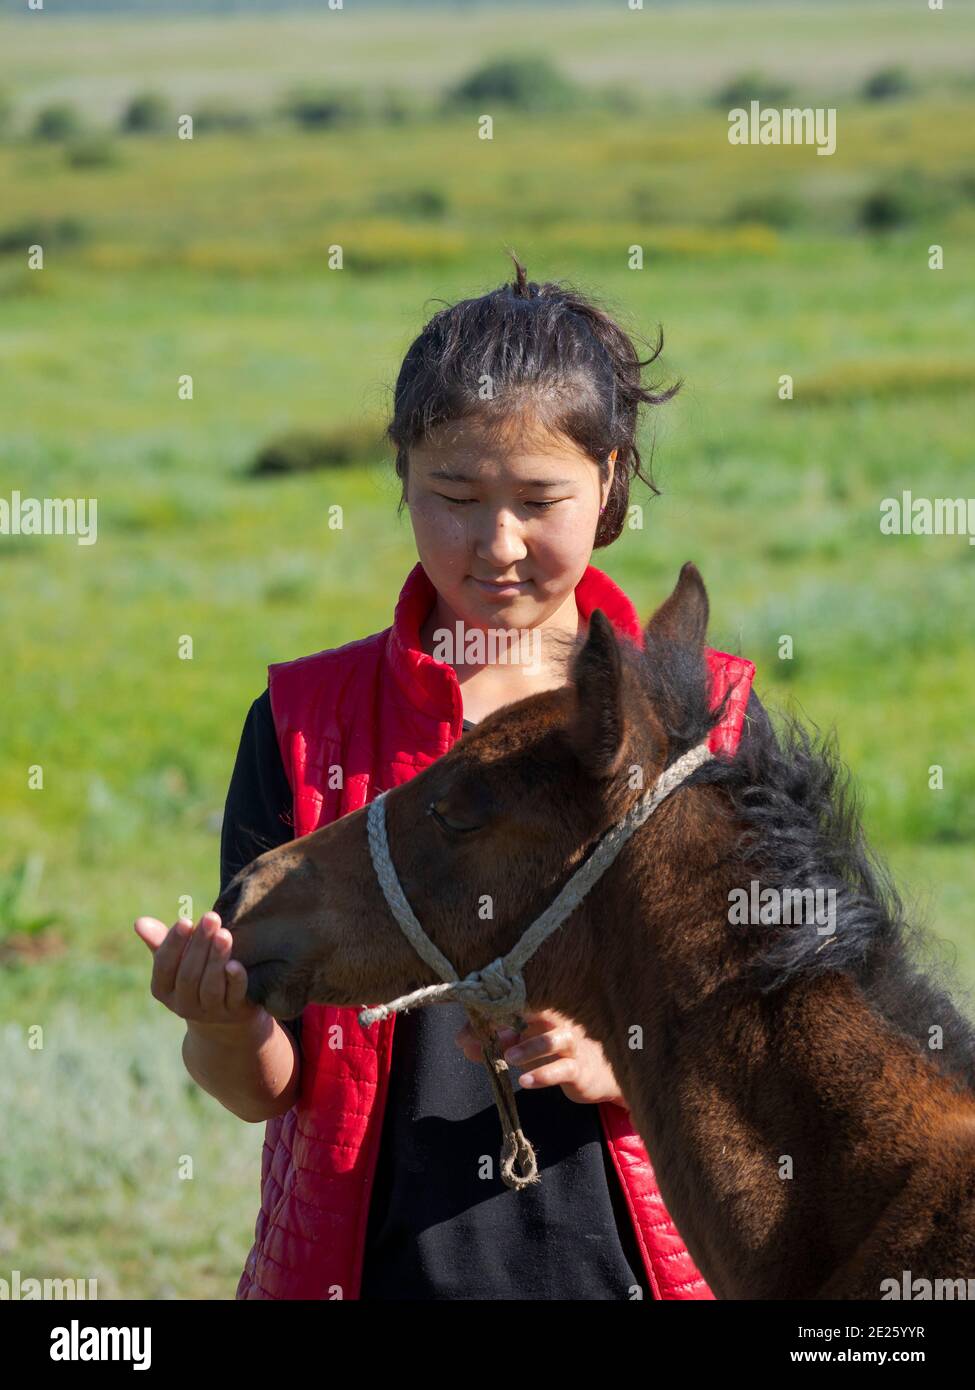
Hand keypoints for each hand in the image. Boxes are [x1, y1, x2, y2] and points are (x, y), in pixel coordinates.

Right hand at [134, 910, 261, 1029]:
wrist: (223, 1007)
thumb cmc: (194, 972)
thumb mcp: (176, 957)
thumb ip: (160, 940)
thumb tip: (139, 922)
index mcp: (162, 989)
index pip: (163, 966)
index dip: (174, 943)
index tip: (185, 921)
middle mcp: (182, 1005)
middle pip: (188, 975)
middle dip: (199, 945)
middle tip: (211, 918)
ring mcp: (209, 1011)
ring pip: (210, 986)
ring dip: (216, 959)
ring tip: (224, 934)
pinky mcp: (234, 1012)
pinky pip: (233, 996)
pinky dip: (235, 980)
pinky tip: (236, 963)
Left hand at [454, 1008, 628, 1108]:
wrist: (596, 1075)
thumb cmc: (557, 1054)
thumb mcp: (524, 1046)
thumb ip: (495, 1042)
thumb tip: (463, 1043)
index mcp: (542, 1012)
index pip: (514, 1005)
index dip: (489, 1013)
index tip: (465, 1029)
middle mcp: (557, 1022)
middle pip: (532, 1015)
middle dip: (506, 1024)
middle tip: (481, 1036)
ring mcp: (570, 1044)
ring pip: (553, 1039)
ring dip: (529, 1047)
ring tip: (508, 1057)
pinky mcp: (579, 1068)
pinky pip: (563, 1068)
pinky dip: (543, 1074)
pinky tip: (525, 1080)